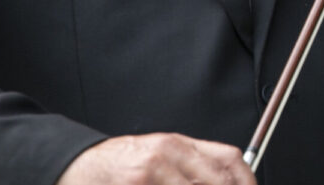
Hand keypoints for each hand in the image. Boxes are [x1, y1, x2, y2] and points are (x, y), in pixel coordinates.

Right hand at [56, 134, 255, 184]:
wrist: (77, 166)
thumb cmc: (119, 165)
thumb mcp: (160, 156)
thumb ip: (191, 166)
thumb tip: (226, 180)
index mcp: (178, 143)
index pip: (229, 157)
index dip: (246, 179)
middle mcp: (168, 152)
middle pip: (217, 179)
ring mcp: (151, 171)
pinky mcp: (137, 184)